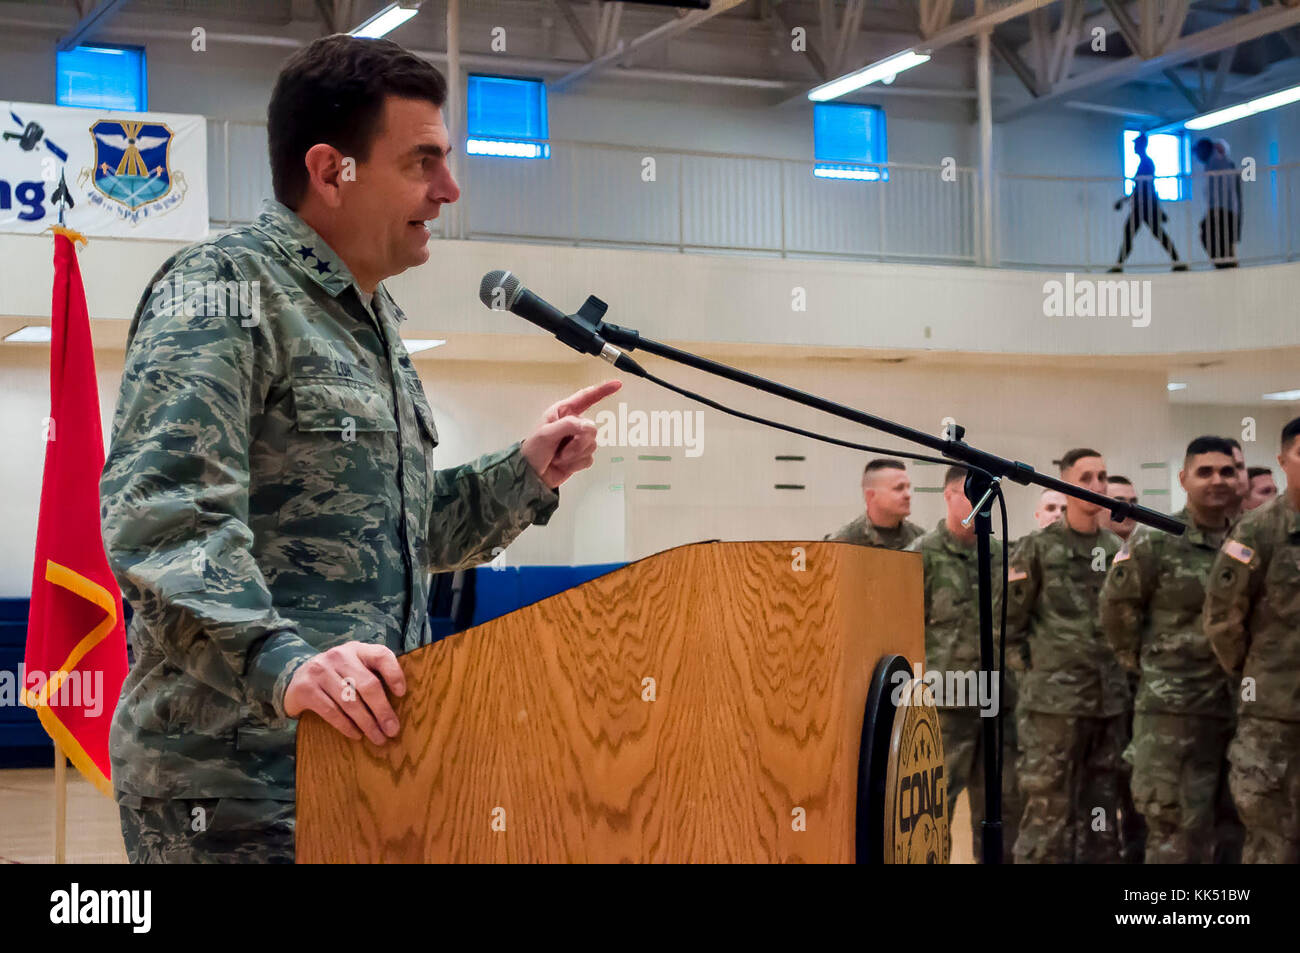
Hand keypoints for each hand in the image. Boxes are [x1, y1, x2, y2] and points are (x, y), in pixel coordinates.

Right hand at [283, 641, 405, 744]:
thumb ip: (373, 674)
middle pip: (368, 684)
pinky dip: (346, 726)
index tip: (402, 694)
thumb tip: (399, 702)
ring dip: (367, 723)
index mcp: (356, 649)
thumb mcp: (354, 666)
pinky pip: (331, 711)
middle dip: (383, 711)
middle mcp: (338, 656)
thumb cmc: (336, 675)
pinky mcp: (305, 688)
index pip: (381, 655)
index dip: (394, 674)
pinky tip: (356, 735)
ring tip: (378, 738)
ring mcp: (320, 671)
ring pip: (350, 701)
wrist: (296, 678)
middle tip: (392, 730)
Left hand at [521, 380, 620, 488]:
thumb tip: (588, 426)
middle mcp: (572, 424)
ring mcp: (577, 441)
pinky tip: (564, 463)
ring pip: (592, 445)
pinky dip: (576, 463)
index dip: (602, 390)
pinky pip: (589, 458)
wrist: (532, 476)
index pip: (586, 397)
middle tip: (561, 449)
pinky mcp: (580, 456)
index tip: (617, 385)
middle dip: (578, 442)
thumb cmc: (532, 451)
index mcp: (563, 412)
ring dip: (574, 454)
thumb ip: (568, 425)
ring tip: (559, 457)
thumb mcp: (546, 433)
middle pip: (592, 429)